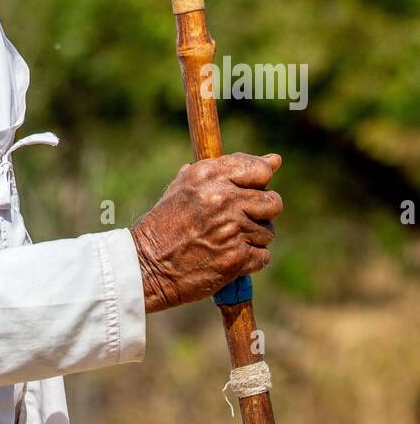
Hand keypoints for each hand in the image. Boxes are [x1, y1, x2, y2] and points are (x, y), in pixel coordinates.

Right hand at [129, 153, 282, 313]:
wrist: (146, 263)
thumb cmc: (166, 221)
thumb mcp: (187, 185)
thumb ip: (229, 169)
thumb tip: (275, 160)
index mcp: (209, 175)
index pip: (260, 170)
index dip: (260, 181)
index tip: (253, 189)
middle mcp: (223, 199)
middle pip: (272, 202)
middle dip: (261, 211)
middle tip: (242, 218)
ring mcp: (232, 229)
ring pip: (268, 231)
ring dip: (253, 237)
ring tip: (227, 239)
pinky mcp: (237, 258)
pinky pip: (263, 255)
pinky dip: (250, 258)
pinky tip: (228, 255)